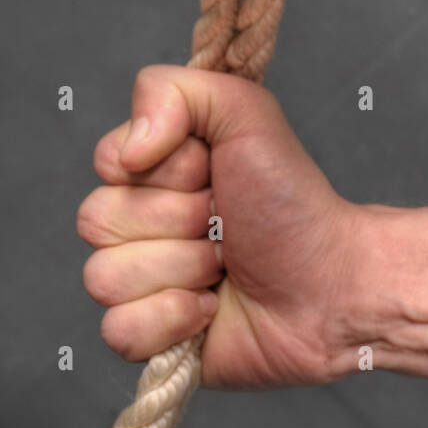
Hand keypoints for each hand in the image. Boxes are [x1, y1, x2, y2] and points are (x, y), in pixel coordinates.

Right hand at [77, 66, 361, 388]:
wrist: (330, 282)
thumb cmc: (292, 199)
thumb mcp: (246, 113)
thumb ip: (173, 90)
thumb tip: (126, 148)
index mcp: (154, 169)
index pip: (107, 162)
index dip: (164, 170)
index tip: (211, 172)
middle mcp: (139, 222)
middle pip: (97, 219)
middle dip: (178, 221)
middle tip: (224, 223)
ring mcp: (140, 282)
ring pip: (103, 277)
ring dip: (181, 270)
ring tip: (224, 266)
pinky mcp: (148, 337)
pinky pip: (117, 331)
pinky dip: (173, 319)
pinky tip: (210, 309)